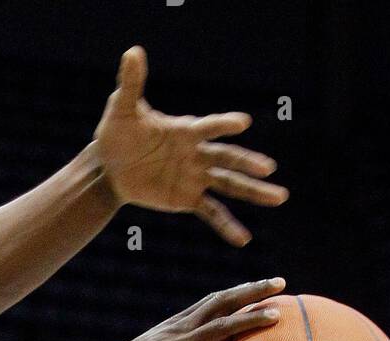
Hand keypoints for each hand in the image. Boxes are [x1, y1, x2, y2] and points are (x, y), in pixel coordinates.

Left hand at [93, 46, 288, 245]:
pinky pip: (211, 212)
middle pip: (227, 158)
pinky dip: (226, 226)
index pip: (208, 127)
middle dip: (248, 163)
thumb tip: (132, 52)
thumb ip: (131, 84)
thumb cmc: (118, 133)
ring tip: (280, 197)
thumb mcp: (122, 110)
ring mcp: (195, 177)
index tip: (241, 124)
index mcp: (185, 130)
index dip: (223, 124)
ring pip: (228, 184)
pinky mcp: (187, 198)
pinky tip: (244, 239)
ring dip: (253, 191)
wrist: (110, 166)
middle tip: (269, 169)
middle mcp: (196, 153)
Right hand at [96, 278, 283, 340]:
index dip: (240, 291)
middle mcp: (180, 330)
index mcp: (176, 325)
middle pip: (222, 304)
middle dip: (252, 292)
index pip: (214, 301)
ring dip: (249, 320)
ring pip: (220, 328)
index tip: (265, 284)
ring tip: (275, 316)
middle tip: (280, 284)